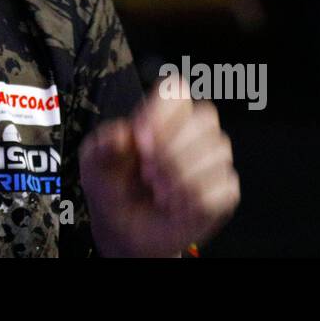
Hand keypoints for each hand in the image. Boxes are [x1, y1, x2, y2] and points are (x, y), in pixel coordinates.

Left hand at [80, 73, 239, 256]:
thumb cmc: (111, 186)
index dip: (161, 113)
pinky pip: (225, 188)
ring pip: (219, 152)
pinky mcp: (223, 193)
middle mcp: (192, 132)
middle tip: (147, 173)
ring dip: (182, 176)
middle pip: (206, 118)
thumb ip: (103, 145)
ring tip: (158, 192)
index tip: (140, 140)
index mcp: (161, 116)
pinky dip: (196, 200)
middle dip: (173, 149)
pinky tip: (176, 207)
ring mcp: (211, 162)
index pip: (177, 91)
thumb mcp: (94, 164)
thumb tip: (122, 135)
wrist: (120, 230)